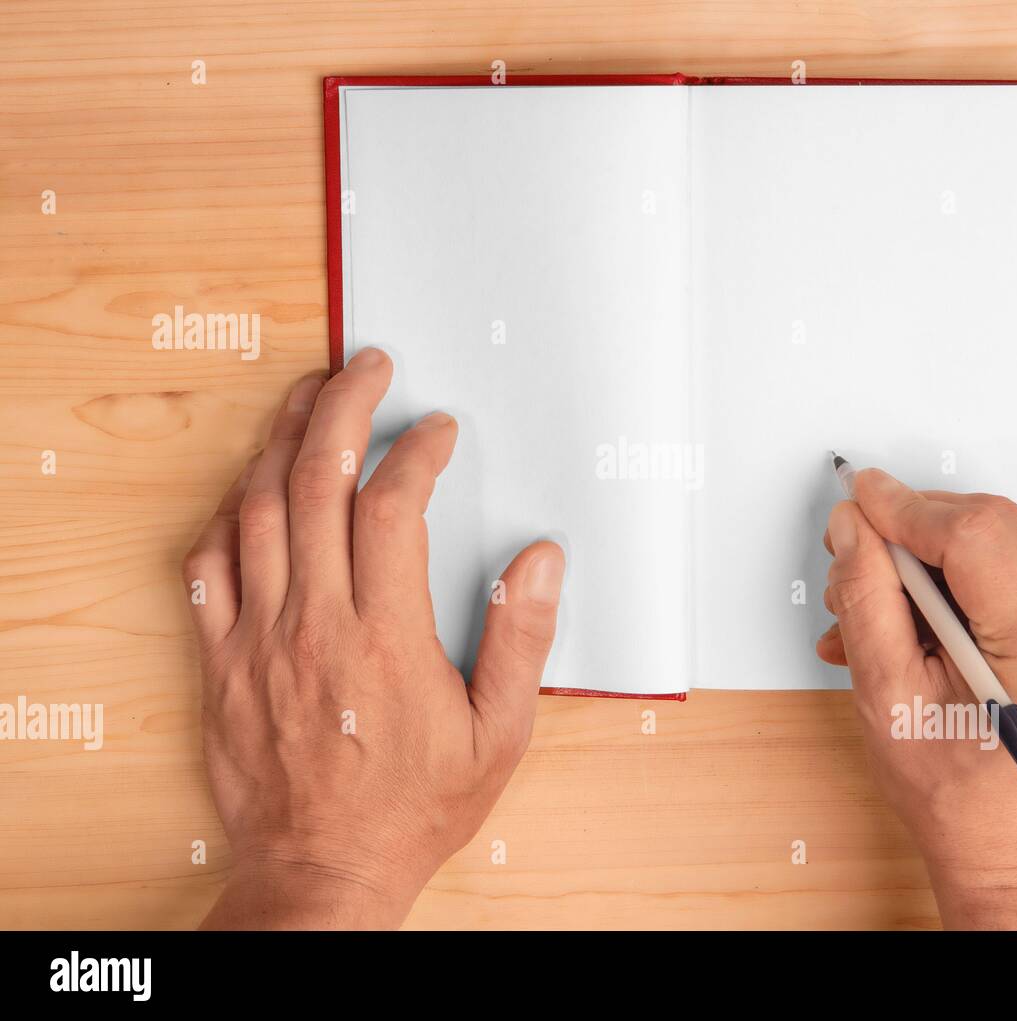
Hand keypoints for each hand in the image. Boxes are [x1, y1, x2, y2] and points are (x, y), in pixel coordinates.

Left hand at [183, 348, 565, 928]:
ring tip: (308, 396)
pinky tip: (250, 486)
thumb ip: (522, 640)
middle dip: (342, 406)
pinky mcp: (222, 659)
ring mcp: (257, 637)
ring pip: (255, 508)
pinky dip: (228, 511)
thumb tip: (542, 560)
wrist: (322, 872)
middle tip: (365, 366)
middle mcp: (313, 622)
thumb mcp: (498, 736)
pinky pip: (209, 564)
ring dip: (280, 439)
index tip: (437, 430)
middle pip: (314, 480)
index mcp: (385, 635)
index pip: (391, 504)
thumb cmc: (412, 807)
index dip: (416, 449)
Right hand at [818, 468, 1016, 928]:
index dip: (903, 507)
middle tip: (850, 563)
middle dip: (910, 534)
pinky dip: (955, 584)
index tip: (855, 499)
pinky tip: (909, 624)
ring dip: (926, 563)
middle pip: (988, 526)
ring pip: (997, 542)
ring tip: (870, 615)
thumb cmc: (964, 808)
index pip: (971, 530)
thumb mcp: (891, 702)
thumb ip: (868, 602)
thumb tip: (853, 530)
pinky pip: (1012, 572)